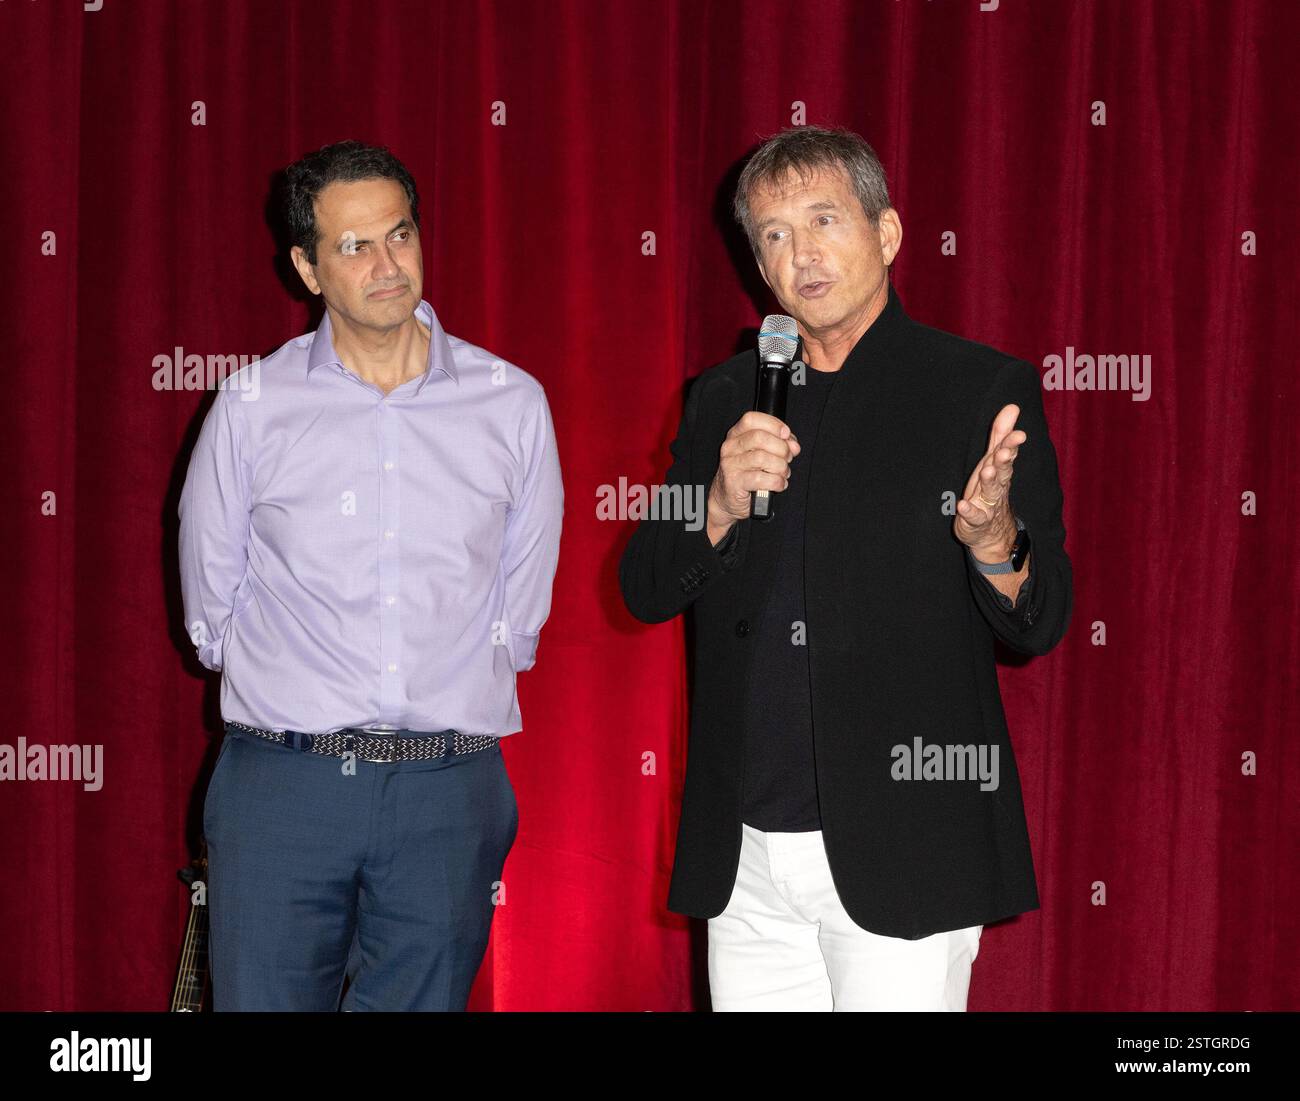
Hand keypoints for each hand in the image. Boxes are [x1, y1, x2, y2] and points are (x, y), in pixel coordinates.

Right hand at [707, 411, 800, 529]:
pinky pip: (761, 479)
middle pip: (759, 437)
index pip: (751, 419)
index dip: (772, 424)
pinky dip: (776, 482)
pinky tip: (779, 484)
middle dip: (781, 448)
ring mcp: (730, 465)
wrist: (727, 498)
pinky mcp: (734, 483)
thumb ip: (779, 444)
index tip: (786, 434)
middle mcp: (730, 447)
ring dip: (780, 467)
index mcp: (736, 435)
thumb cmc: (747, 473)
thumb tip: (793, 446)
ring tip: (783, 473)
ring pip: (762, 458)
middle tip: (787, 458)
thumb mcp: (762, 453)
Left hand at [955, 403, 1024, 559]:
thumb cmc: (990, 490)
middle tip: (1005, 451)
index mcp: (1000, 470)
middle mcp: (997, 486)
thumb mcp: (994, 461)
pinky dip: (969, 511)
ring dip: (989, 481)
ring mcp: (988, 504)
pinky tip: (962, 505)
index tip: (1019, 434)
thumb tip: (1012, 407)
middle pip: (1002, 472)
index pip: (1007, 454)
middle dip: (1004, 461)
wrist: (991, 533)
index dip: (1012, 444)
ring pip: (991, 492)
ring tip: (988, 471)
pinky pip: (974, 516)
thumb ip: (1000, 435)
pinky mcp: (976, 521)